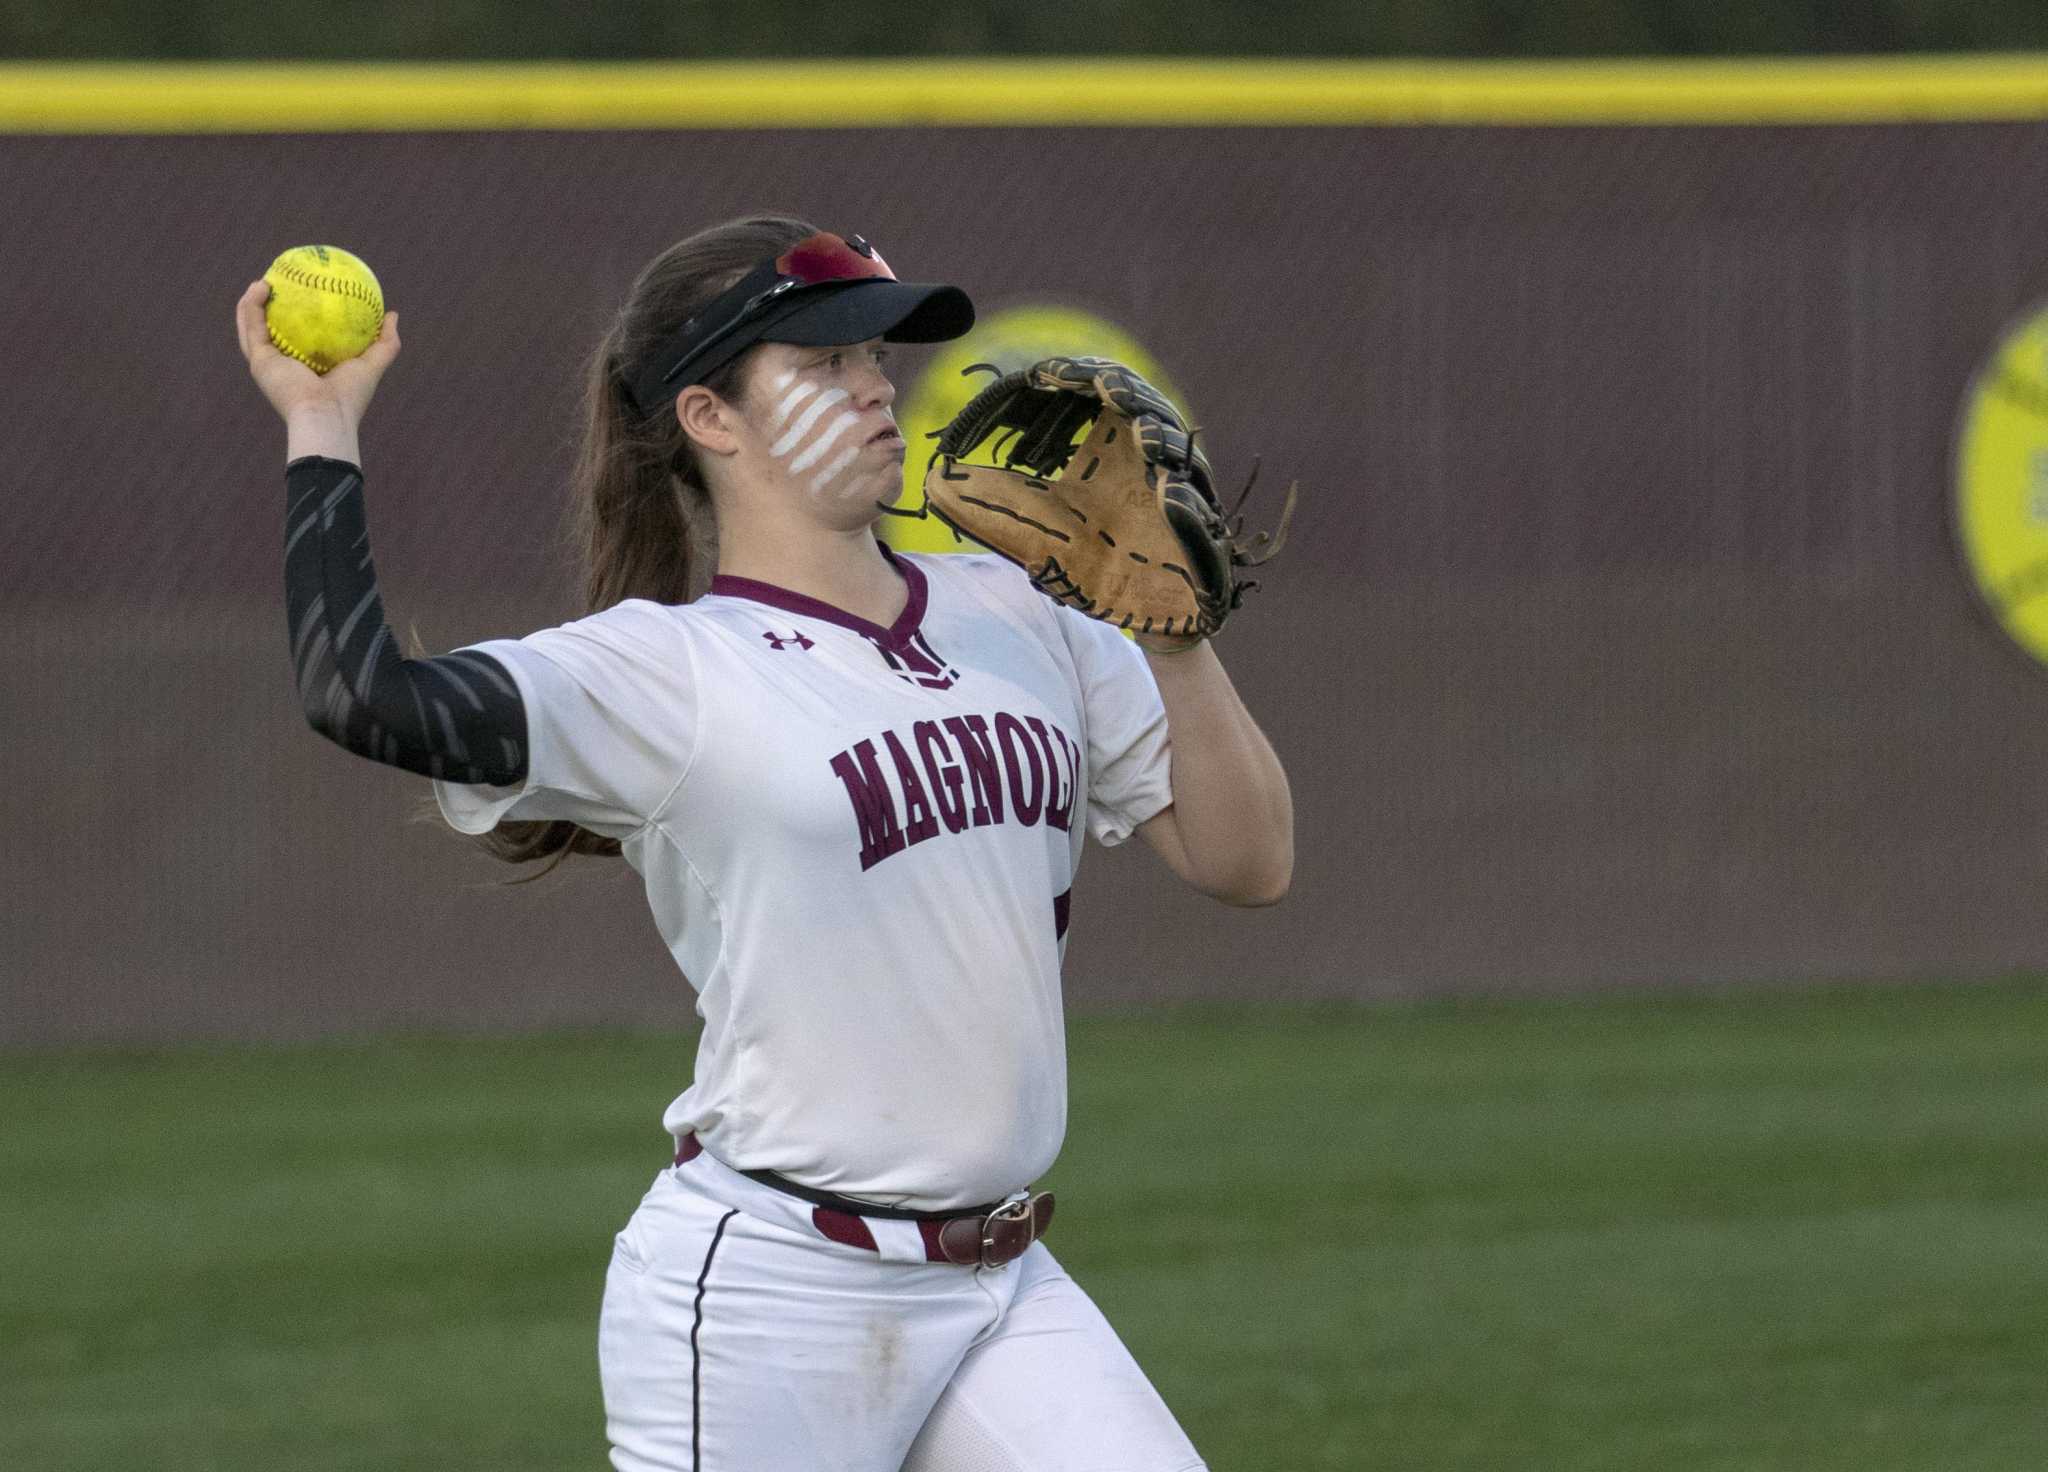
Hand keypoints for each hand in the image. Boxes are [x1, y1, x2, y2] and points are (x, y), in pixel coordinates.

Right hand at [234, 278, 400, 431]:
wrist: (327, 416)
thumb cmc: (350, 396)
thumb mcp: (373, 364)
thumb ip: (386, 342)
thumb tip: (392, 314)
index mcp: (305, 369)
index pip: (298, 340)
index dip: (297, 319)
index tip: (303, 292)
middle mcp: (283, 367)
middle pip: (269, 333)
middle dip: (267, 309)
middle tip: (277, 283)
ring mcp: (267, 365)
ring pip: (251, 327)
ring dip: (251, 302)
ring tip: (263, 281)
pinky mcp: (258, 361)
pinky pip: (251, 326)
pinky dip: (252, 305)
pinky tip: (261, 286)